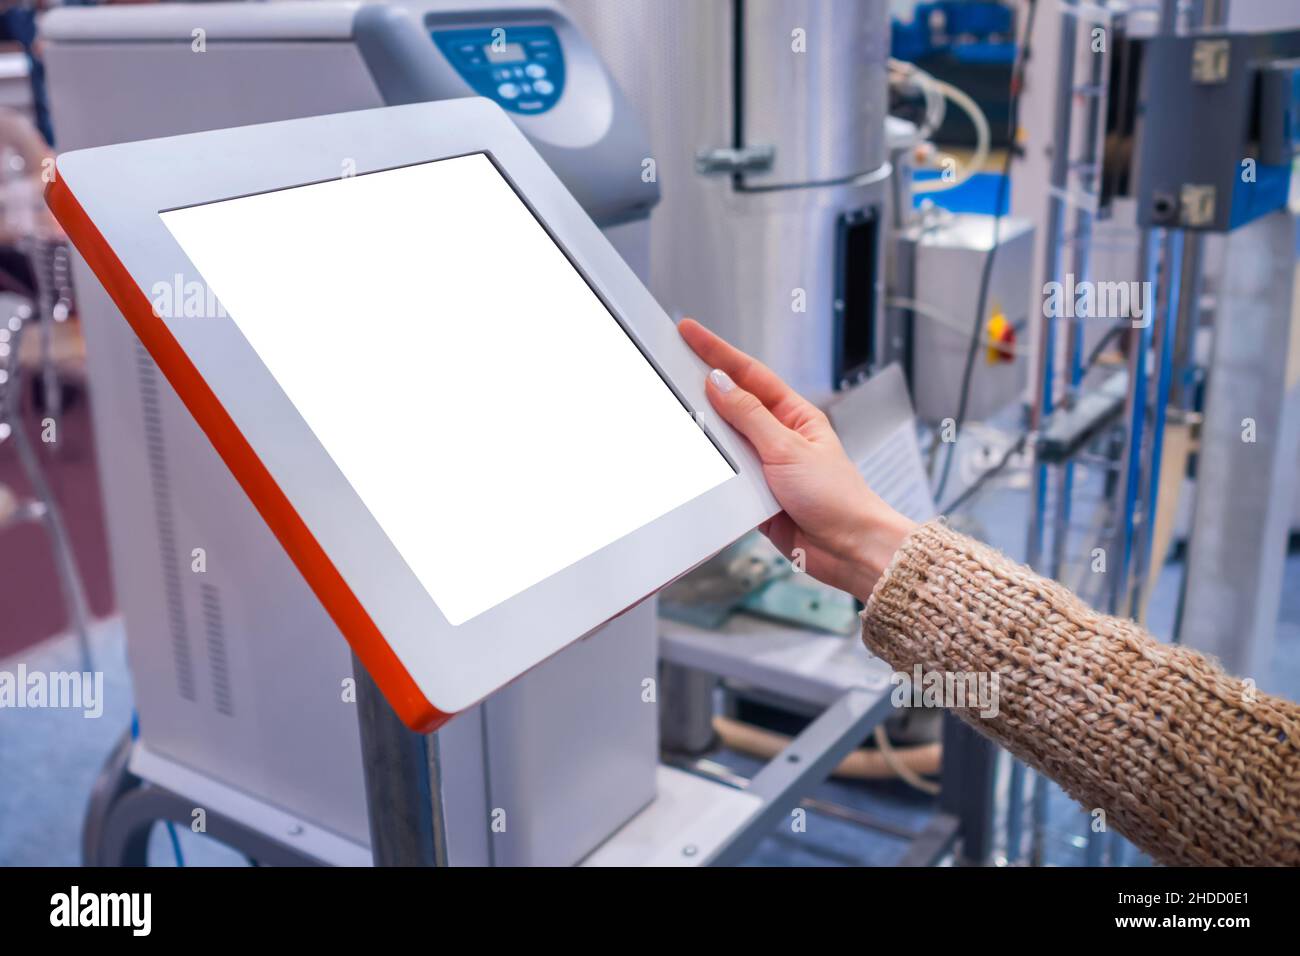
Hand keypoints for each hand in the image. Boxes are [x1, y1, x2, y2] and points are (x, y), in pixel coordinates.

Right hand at [679, 319, 915, 602]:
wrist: (848, 548)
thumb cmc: (838, 498)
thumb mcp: (788, 448)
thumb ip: (750, 416)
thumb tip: (719, 384)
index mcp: (794, 415)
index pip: (749, 374)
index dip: (717, 351)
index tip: (690, 332)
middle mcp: (778, 437)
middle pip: (732, 403)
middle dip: (702, 385)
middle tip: (671, 363)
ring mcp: (765, 466)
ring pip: (724, 441)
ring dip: (705, 432)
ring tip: (677, 410)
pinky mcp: (754, 496)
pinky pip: (724, 477)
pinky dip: (709, 471)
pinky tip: (695, 462)